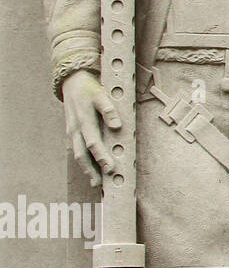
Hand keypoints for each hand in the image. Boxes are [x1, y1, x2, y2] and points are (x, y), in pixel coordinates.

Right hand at [61, 69, 121, 185]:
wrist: (72, 83)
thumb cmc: (89, 90)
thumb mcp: (101, 95)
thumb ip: (109, 110)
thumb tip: (116, 126)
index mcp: (84, 121)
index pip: (93, 143)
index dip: (101, 156)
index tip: (110, 168)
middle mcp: (76, 129)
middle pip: (82, 155)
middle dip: (91, 170)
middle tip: (100, 184)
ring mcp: (72, 132)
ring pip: (78, 154)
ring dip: (86, 169)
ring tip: (95, 182)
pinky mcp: (73, 133)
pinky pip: (77, 150)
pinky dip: (84, 161)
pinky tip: (90, 169)